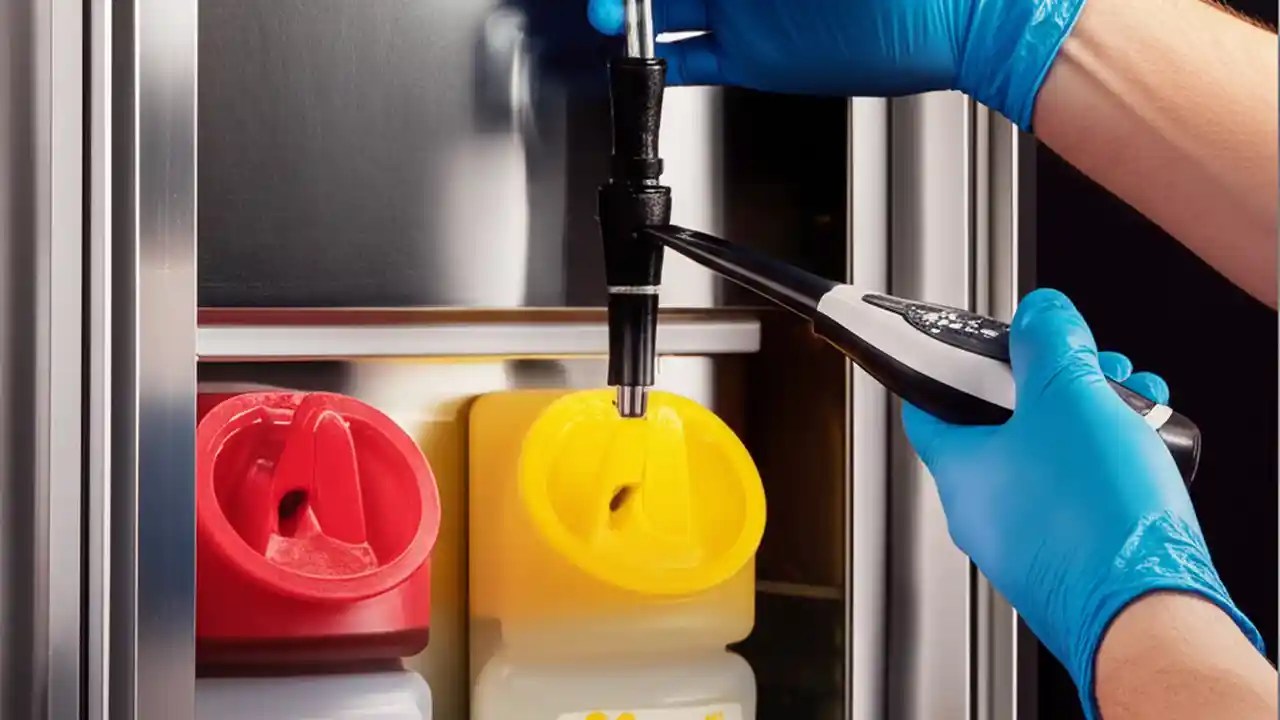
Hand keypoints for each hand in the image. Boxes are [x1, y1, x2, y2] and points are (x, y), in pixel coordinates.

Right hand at [587, 0, 1085, 128]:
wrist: (964, 12)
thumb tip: (716, 4)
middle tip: (603, 2)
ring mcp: (747, 15)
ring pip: (672, 14)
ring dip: (634, 20)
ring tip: (605, 20)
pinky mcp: (757, 59)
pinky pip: (695, 60)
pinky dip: (665, 60)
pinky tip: (640, 58)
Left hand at [901, 288, 1262, 716]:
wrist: (1149, 610)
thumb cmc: (1096, 520)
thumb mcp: (1068, 395)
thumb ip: (1047, 342)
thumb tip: (1039, 314)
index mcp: (960, 470)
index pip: (926, 403)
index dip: (949, 365)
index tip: (971, 345)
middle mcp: (983, 511)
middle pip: (1001, 424)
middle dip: (1049, 384)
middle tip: (1085, 367)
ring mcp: (1025, 540)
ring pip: (1047, 456)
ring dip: (1087, 418)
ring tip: (1128, 402)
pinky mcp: (1069, 560)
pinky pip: (1077, 494)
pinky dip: (1104, 461)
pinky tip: (1140, 445)